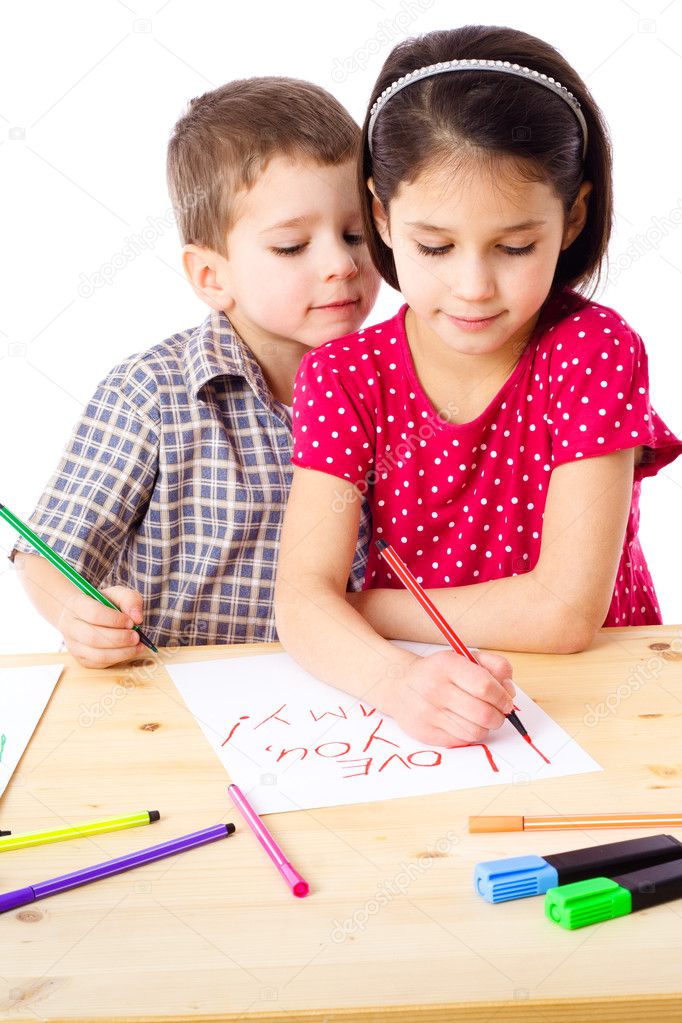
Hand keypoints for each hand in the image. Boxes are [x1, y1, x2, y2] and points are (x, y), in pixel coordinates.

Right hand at [58, 585, 147, 667]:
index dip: (114, 620)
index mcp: (76, 605)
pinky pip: (99, 664)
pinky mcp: (80, 658)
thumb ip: (130, 600)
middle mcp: (70, 626)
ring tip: (137, 646)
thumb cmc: (104, 603)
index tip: (131, 622)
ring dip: (121, 652)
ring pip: (96, 655)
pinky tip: (129, 651)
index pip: (93, 614)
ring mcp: (73, 644)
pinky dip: (117, 659)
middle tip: (136, 637)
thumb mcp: (118, 594)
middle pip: (93, 637)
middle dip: (119, 638)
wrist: (84, 614)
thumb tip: (137, 618)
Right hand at [382, 649, 515, 746]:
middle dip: (499, 716)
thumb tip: (509, 690)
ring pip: (475, 732)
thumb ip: (494, 666)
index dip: (503, 697)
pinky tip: (465, 723)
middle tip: (498, 713)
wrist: (400, 685)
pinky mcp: (425, 732)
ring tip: (481, 718)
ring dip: (485, 727)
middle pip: (483, 713)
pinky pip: (461, 741)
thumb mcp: (465, 658)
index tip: (506, 701)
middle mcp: (435, 688)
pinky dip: (470, 734)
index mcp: (447, 665)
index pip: (485, 686)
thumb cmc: (439, 672)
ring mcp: (428, 712)